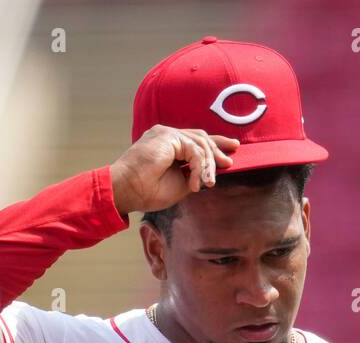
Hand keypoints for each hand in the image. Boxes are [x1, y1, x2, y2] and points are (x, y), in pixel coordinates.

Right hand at [110, 126, 238, 216]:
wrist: (127, 191)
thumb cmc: (147, 191)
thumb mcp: (179, 184)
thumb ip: (194, 174)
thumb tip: (211, 173)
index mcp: (168, 145)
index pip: (196, 140)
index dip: (216, 145)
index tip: (232, 150)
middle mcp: (167, 135)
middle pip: (201, 137)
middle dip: (218, 150)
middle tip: (229, 162)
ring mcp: (166, 134)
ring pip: (200, 144)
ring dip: (208, 165)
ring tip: (208, 183)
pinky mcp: (167, 136)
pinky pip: (193, 149)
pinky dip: (198, 167)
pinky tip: (195, 183)